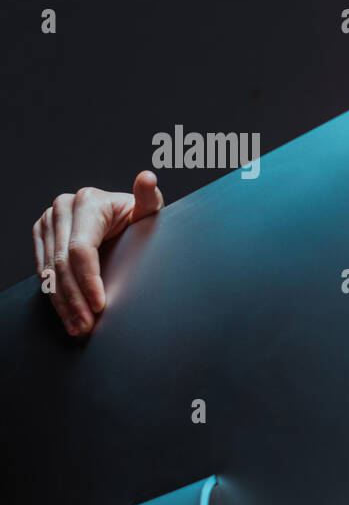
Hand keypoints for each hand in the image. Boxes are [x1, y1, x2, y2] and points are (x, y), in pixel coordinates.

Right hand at [31, 170, 164, 335]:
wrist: (122, 217)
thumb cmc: (139, 217)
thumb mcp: (149, 210)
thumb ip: (149, 198)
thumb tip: (147, 178)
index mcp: (87, 201)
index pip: (81, 250)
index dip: (89, 280)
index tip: (100, 304)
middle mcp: (62, 208)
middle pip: (62, 263)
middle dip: (75, 298)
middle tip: (88, 325)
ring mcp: (49, 222)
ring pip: (48, 270)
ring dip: (63, 303)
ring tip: (78, 326)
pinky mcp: (42, 235)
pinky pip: (43, 270)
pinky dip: (55, 296)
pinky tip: (67, 315)